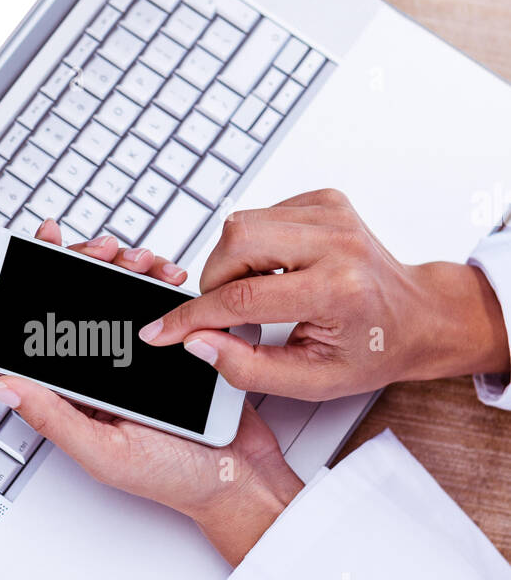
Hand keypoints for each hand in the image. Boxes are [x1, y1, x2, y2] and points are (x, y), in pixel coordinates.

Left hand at [0, 220, 302, 566]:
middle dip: (89, 264)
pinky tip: (167, 277)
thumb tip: (1, 386)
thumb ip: (52, 418)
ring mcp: (140, 359)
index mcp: (76, 395)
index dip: (37, 286)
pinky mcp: (177, 350)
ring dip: (127, 268)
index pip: (45, 333)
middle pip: (82, 302)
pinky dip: (164, 283)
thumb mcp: (104, 454)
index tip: (42, 248)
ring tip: (140, 262)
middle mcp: (103, 373)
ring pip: (121, 296)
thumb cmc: (174, 480)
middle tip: (105, 252)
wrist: (241, 482)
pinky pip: (163, 306)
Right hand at [137, 189, 509, 400]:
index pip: (241, 297)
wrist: (417, 317)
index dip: (191, 317)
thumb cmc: (373, 348)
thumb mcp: (311, 381)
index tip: (162, 330)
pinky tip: (274, 270)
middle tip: (223, 311)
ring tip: (256, 293)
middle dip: (212, 281)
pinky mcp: (325, 199)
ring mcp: (332, 213)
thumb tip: (197, 341)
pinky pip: (261, 213)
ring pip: (242, 222)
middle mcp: (336, 242)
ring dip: (232, 263)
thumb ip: (246, 368)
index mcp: (336, 290)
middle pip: (235, 242)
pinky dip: (253, 245)